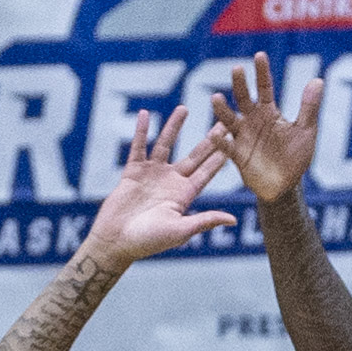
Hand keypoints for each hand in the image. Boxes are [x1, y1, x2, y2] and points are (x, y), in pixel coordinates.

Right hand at [83, 106, 235, 271]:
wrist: (116, 241)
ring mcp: (153, 175)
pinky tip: (146, 114)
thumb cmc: (148, 241)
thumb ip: (204, 221)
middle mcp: (172, 182)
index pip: (208, 171)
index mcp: (185, 195)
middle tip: (224, 118)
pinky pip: (138, 147)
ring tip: (184, 108)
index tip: (235, 139)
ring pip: (166, 145)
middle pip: (195, 155)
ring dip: (174, 127)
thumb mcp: (179, 231)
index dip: (221, 155)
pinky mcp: (133, 172)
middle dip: (209, 138)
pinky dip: (141, 131)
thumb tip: (233, 219)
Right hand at [209, 51, 323, 203]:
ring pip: (229, 120)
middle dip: (240, 84)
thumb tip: (318, 79)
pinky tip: (217, 134)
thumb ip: (309, 108)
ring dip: (222, 110)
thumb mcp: (306, 132)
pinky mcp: (237, 156)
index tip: (259, 56)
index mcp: (269, 113)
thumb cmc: (295, 158)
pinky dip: (221, 142)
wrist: (285, 186)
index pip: (264, 87)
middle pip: (243, 98)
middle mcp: (252, 121)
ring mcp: (243, 138)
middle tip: (237, 69)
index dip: (262, 72)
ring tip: (216, 98)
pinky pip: (227, 148)